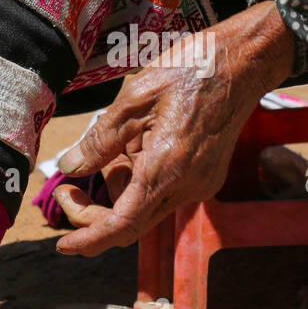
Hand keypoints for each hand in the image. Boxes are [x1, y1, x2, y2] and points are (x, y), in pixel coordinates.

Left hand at [53, 1, 295, 256]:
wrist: (243, 61)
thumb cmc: (189, 71)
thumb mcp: (131, 100)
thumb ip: (98, 141)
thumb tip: (70, 169)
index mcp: (166, 169)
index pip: (122, 225)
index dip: (89, 239)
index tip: (64, 247)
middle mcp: (186, 186)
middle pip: (128, 222)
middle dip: (92, 211)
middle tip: (65, 187)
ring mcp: (198, 184)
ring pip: (142, 206)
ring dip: (117, 186)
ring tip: (116, 143)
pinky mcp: (203, 177)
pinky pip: (159, 191)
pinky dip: (137, 178)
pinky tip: (137, 144)